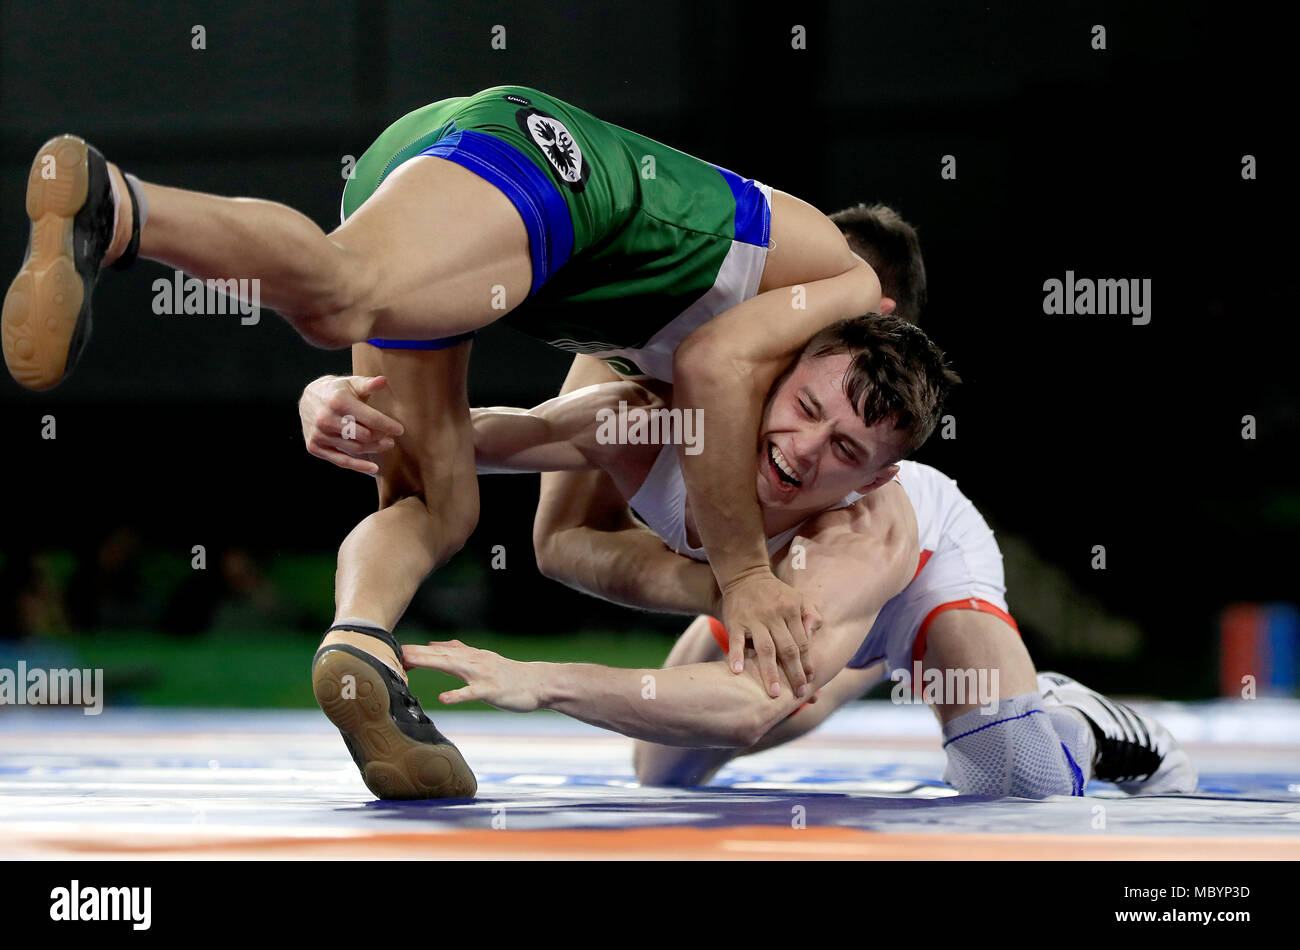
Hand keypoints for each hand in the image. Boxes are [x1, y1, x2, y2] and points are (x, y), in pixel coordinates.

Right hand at [299, 374, 404, 474]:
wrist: (308, 399)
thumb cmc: (337, 391)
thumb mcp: (352, 383)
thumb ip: (368, 384)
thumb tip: (383, 381)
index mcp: (338, 401)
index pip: (370, 418)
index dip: (388, 425)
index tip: (400, 430)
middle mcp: (326, 419)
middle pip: (364, 436)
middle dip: (381, 438)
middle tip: (391, 439)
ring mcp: (319, 434)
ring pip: (355, 448)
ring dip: (374, 449)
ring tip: (385, 445)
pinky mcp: (314, 446)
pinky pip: (340, 461)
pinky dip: (358, 466)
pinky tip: (373, 468)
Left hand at [402, 640, 542, 711]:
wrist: (539, 683)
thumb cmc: (510, 674)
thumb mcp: (484, 658)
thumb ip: (460, 651)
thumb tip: (437, 643)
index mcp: (470, 656)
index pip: (440, 650)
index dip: (418, 650)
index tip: (394, 649)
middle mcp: (474, 661)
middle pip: (441, 655)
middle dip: (417, 653)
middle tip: (394, 651)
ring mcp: (482, 675)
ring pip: (452, 666)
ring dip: (430, 662)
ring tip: (409, 662)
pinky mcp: (491, 690)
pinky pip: (472, 693)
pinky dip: (457, 694)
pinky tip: (443, 698)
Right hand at [719, 569, 821, 698]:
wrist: (744, 575)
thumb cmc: (774, 592)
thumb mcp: (798, 597)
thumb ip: (811, 615)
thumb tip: (814, 636)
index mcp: (792, 610)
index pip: (802, 642)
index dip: (807, 663)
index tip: (810, 680)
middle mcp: (774, 615)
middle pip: (787, 649)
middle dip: (794, 674)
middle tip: (798, 694)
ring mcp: (754, 619)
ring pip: (765, 649)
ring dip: (770, 673)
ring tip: (774, 694)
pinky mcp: (735, 621)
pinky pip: (736, 641)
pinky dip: (736, 656)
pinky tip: (737, 672)